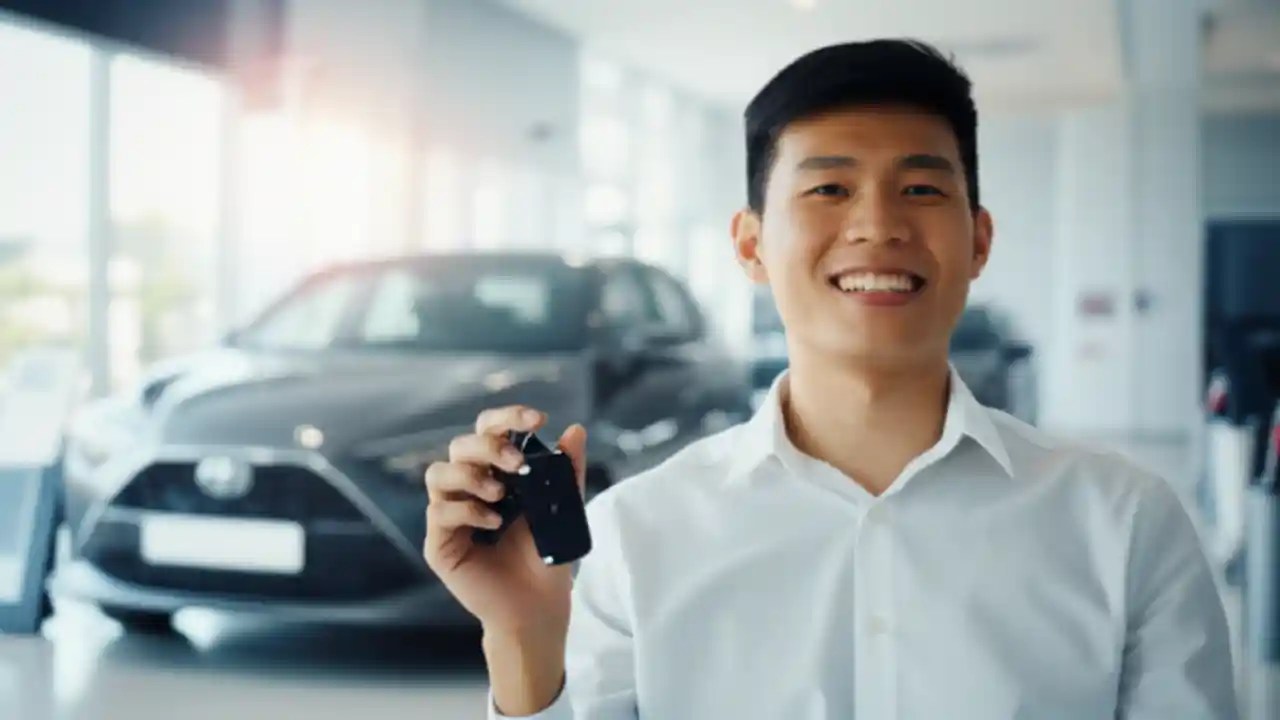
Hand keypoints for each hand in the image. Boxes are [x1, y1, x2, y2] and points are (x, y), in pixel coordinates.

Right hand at [423, 405, 586, 636]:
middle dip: (488, 445)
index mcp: (493, 473)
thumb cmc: (546, 555)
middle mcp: (466, 489)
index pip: (487, 431)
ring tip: (500, 494)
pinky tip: (494, 522)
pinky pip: (439, 513)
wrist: (539, 605)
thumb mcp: (561, 506)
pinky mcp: (440, 545)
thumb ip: (567, 470)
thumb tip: (575, 429)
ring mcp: (449, 517)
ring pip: (438, 474)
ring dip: (471, 475)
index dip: (507, 418)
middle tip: (517, 462)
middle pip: (459, 446)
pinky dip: (468, 511)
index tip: (539, 419)